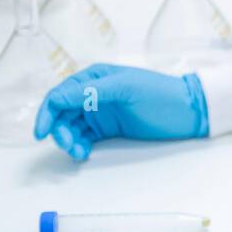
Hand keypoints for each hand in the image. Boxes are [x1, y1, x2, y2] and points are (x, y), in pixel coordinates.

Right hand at [33, 64, 208, 160]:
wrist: (189, 111)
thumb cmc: (160, 93)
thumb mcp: (125, 88)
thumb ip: (92, 92)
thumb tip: (59, 98)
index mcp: (93, 77)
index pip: (60, 94)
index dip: (46, 113)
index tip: (41, 132)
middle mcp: (92, 94)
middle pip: (61, 114)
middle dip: (59, 131)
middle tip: (70, 146)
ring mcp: (100, 112)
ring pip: (70, 128)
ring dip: (69, 141)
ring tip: (80, 153)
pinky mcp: (108, 129)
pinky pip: (84, 138)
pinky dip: (79, 146)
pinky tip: (84, 154)